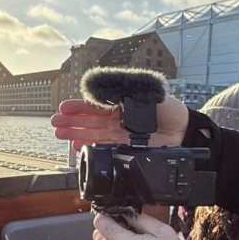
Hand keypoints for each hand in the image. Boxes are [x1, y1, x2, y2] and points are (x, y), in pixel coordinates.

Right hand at [51, 96, 189, 150]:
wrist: (183, 129)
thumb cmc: (167, 107)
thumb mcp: (143, 93)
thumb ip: (121, 92)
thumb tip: (98, 91)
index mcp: (120, 102)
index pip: (95, 104)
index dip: (79, 106)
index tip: (63, 108)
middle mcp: (117, 118)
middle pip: (90, 120)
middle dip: (72, 121)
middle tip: (55, 123)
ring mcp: (120, 134)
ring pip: (93, 133)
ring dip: (76, 134)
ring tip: (60, 135)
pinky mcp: (124, 148)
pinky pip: (103, 147)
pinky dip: (89, 146)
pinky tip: (77, 146)